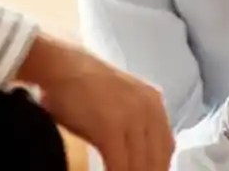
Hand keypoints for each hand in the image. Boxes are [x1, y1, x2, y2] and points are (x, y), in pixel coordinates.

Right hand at [16, 33, 173, 170]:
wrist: (61, 67)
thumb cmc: (83, 86)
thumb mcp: (121, 101)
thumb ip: (136, 122)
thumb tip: (140, 154)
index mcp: (154, 102)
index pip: (167, 145)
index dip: (160, 166)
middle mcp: (149, 109)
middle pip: (158, 157)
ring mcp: (132, 118)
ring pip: (141, 163)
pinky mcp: (111, 128)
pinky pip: (120, 164)